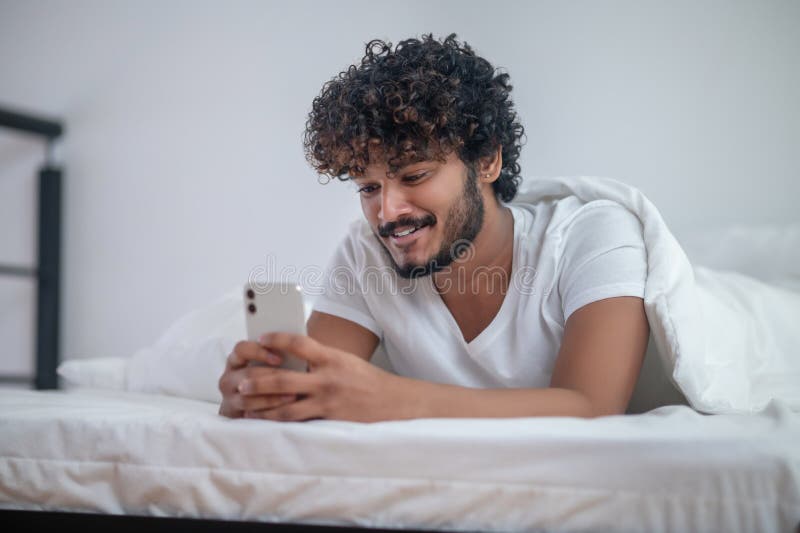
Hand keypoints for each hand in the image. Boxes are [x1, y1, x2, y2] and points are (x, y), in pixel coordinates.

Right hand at [217, 340, 298, 417]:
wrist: (253, 408)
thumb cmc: (268, 379)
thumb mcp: (269, 365)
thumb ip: (278, 357)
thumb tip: (297, 352)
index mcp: (236, 359)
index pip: (242, 349)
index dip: (260, 352)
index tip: (280, 359)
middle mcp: (229, 377)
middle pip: (248, 374)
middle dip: (272, 377)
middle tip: (294, 380)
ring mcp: (229, 396)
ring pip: (248, 395)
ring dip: (272, 396)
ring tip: (293, 396)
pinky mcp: (233, 414)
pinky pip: (250, 413)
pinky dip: (268, 410)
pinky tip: (283, 410)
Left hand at [237, 332, 409, 421]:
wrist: (393, 402)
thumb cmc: (366, 379)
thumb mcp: (344, 361)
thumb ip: (319, 359)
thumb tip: (291, 356)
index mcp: (331, 358)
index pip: (299, 343)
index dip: (277, 340)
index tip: (261, 338)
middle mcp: (326, 378)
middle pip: (283, 379)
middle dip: (258, 380)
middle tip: (240, 381)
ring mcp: (326, 401)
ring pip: (285, 406)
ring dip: (261, 406)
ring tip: (244, 404)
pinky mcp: (328, 419)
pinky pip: (298, 421)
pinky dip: (278, 420)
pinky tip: (264, 420)